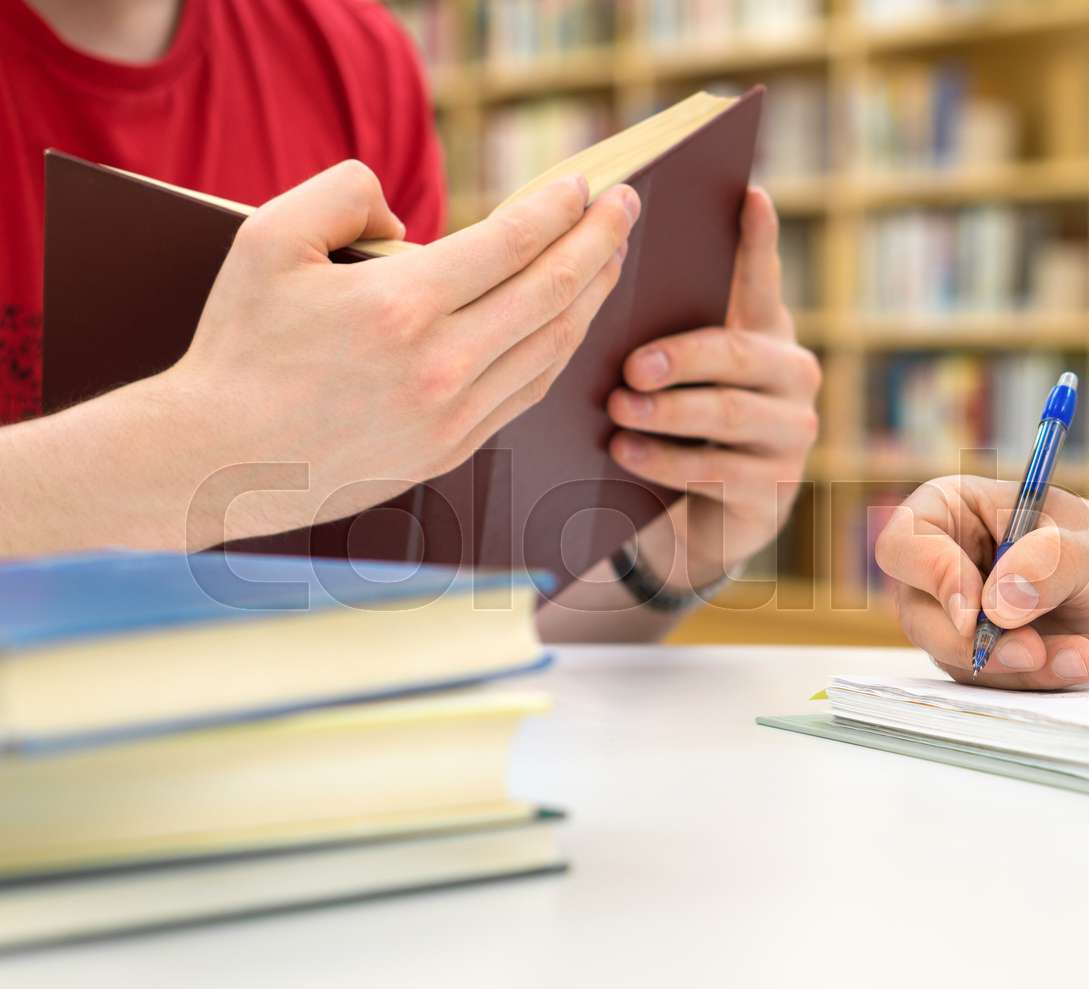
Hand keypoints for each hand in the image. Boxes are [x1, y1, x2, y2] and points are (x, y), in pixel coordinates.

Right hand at [166, 160, 638, 545]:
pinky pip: (530, 390)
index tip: (585, 185)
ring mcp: (453, 416)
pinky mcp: (453, 450)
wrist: (215, 458)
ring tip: (610, 258)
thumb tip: (412, 223)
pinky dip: (561, 348)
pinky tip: (572, 320)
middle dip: (600, 242)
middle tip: (627, 207)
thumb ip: (345, 194)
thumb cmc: (238, 344)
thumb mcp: (270, 239)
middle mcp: (440, 366)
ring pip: (552, 346)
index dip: (557, 208)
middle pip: (552, 291)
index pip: (510, 243)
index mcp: (399, 308)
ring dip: (592, 295)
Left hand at [605, 187, 820, 588]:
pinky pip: (718, 471)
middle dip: (682, 356)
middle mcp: (792, 376)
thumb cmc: (679, 424)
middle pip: (737, 354)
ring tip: (620, 409)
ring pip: (728, 414)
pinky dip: (665, 460)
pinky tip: (625, 451)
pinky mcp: (773, 490)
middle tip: (631, 365)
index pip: (762, 279)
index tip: (750, 194)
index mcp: (766, 332)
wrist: (705, 518)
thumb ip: (661, 329)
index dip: (758, 240)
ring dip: (669, 412)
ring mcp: (791, 434)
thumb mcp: (676, 373)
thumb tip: (605, 273)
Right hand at [874, 476, 1088, 688]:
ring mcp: (967, 614)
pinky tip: (1087, 659)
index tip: (973, 611)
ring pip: (956, 656)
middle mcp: (951, 561)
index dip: (929, 577)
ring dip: (1022, 665)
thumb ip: (1045, 566)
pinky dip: (1039, 679)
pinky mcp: (991, 656)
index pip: (905, 542)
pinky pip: (992, 681)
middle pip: (918, 612)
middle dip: (975, 641)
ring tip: (1088, 652)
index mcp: (957, 510)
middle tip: (1032, 652)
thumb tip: (996, 605)